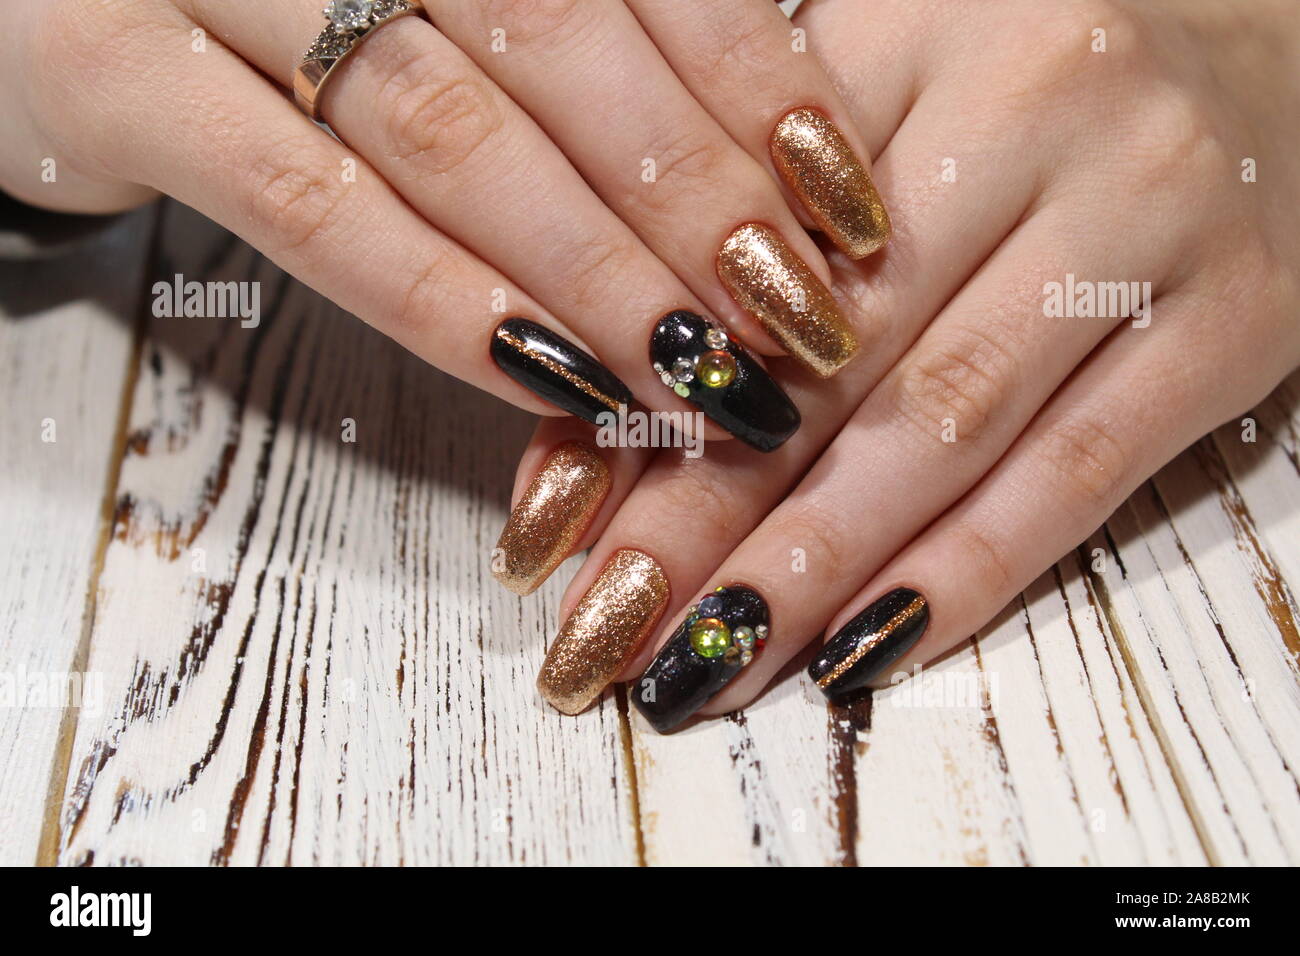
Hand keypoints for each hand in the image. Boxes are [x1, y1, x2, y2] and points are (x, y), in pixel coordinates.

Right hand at [0, 0, 888, 446]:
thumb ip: (580, 38)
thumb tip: (763, 151)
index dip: (756, 85)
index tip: (846, 207)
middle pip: (561, 45)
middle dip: (696, 196)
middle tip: (799, 317)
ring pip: (449, 130)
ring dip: (594, 266)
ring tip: (702, 369)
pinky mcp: (110, 72)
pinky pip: (310, 204)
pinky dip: (444, 298)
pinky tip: (552, 377)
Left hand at [503, 0, 1299, 724]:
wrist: (1274, 40)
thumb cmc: (1032, 81)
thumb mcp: (875, 104)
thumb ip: (736, 241)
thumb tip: (585, 430)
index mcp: (914, 30)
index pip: (739, 255)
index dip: (638, 408)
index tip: (554, 537)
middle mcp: (1038, 109)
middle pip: (831, 354)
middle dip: (705, 516)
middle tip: (606, 631)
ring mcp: (1150, 219)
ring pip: (946, 426)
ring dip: (812, 568)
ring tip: (705, 668)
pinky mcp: (1235, 322)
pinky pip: (1079, 477)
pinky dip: (964, 574)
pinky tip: (859, 650)